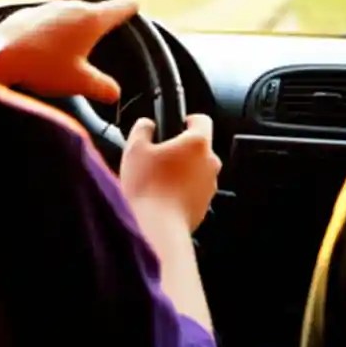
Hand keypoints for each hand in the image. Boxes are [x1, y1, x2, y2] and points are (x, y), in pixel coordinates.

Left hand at [0, 0, 137, 102]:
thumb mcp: (79, 83)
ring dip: (73, 27)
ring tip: (72, 49)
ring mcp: (48, 7)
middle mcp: (72, 6)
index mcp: (91, 19)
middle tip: (103, 37)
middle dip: (100, 22)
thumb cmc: (42, 67)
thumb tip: (114, 92)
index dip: (131, 8)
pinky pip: (48, 20)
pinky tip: (45, 49)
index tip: (134, 6)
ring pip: (70, 14)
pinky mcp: (28, 13)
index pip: (121, 6)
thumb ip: (103, 87)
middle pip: (95, 10)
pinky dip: (52, 31)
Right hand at [120, 115, 221, 233]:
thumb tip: (147, 124)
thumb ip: (143, 128)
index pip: (202, 119)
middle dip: (182, 149)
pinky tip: (164, 195)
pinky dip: (184, 190)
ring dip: (183, 170)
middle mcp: (210, 161)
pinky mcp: (205, 204)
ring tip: (159, 179)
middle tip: (159, 156)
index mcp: (197, 142)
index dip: (188, 119)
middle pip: (199, 147)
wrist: (159, 227)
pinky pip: (195, 189)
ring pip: (198, 169)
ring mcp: (210, 184)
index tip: (177, 125)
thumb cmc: (148, 187)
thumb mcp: (135, 148)